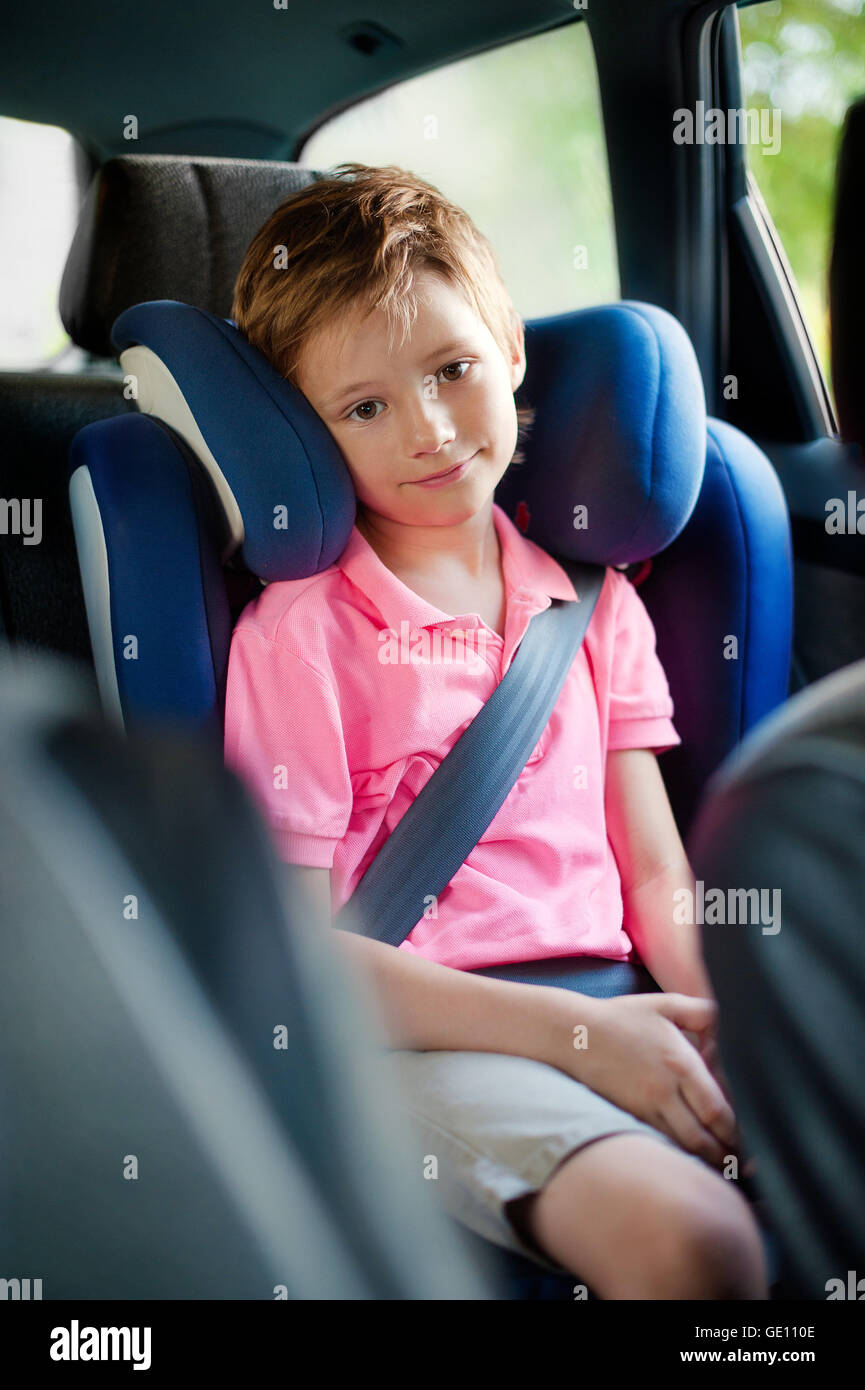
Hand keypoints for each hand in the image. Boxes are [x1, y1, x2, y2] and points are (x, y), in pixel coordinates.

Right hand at [559, 991, 743, 1169]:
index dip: (737, 1130)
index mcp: (680, 1062)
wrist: (573, 1034)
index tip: (748, 1138)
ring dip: (706, 1158)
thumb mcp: (665, 1005)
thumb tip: (729, 1018)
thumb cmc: (620, 1017)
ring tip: (724, 1166)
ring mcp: (645, 1105)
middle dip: (727, 1151)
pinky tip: (691, 1157)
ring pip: (683, 1143)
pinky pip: (660, 1140)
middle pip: (704, 1133)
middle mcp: (664, 1088)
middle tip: (745, 1163)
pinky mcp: (629, 1114)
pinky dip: (679, 1153)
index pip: (717, 1108)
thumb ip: (702, 1012)